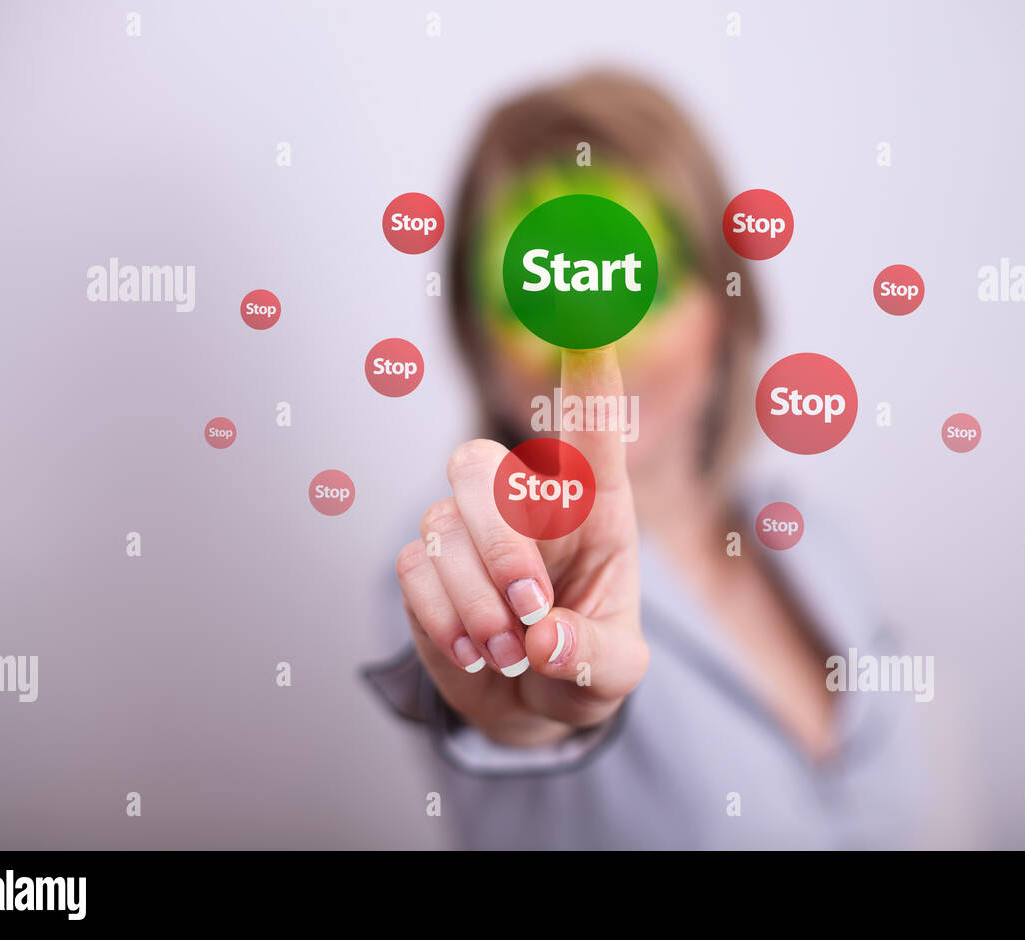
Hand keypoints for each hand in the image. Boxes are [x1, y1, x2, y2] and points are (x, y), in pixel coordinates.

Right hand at [394, 345, 646, 746]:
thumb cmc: (581, 668)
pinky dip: (444, 618)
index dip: (587, 377)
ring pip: (443, 527)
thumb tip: (542, 639)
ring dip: (477, 603)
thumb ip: (590, 655)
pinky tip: (473, 652)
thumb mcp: (611, 673)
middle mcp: (525, 504)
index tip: (586, 320)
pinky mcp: (424, 565)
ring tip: (510, 653)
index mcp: (591, 510)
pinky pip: (413, 568)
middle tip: (529, 609)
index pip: (589, 433)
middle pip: (481, 465)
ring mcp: (468, 529)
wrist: (525, 705)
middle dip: (499, 542)